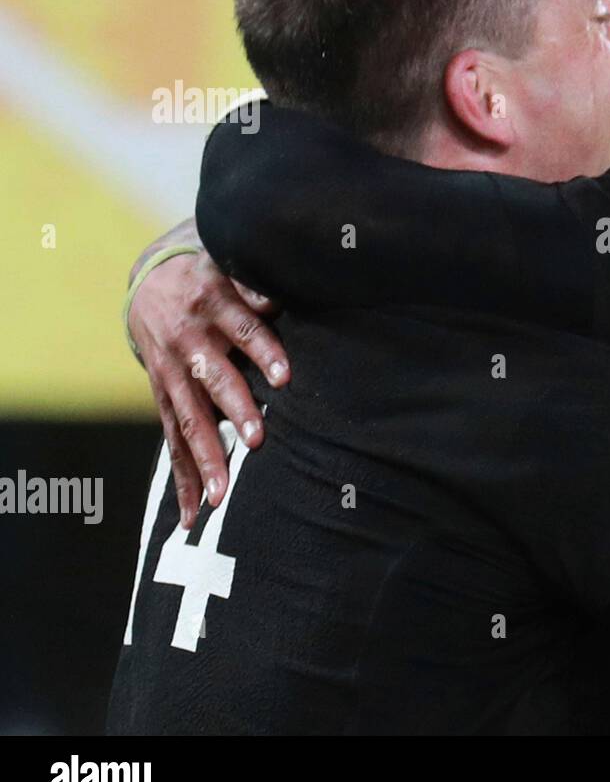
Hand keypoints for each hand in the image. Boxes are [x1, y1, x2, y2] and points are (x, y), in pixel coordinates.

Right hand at [128, 242, 288, 527]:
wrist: (152, 281)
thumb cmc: (215, 276)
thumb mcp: (232, 266)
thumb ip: (258, 282)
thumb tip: (285, 294)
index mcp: (212, 304)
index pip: (244, 329)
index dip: (264, 351)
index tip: (286, 377)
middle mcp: (188, 342)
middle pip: (214, 381)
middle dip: (235, 411)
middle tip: (258, 440)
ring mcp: (171, 372)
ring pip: (189, 420)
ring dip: (205, 458)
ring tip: (221, 495)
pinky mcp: (162, 395)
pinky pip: (172, 439)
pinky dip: (182, 478)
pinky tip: (193, 514)